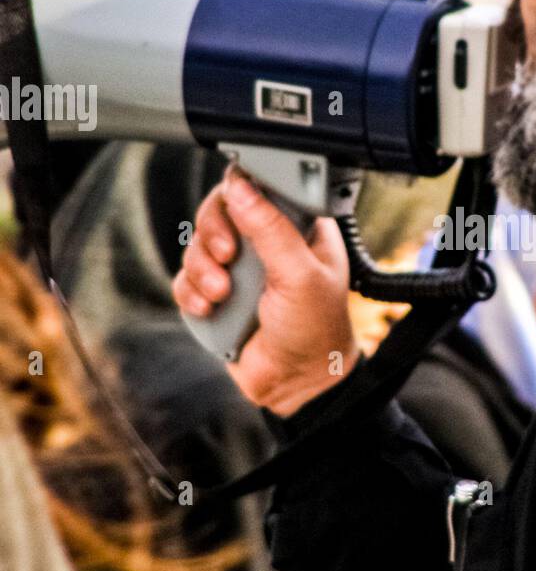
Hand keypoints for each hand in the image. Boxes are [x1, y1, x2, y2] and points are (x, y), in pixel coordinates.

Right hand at [172, 166, 360, 415]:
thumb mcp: (300, 274)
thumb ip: (271, 229)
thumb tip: (241, 188)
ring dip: (202, 269)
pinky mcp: (216, 294)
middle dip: (214, 234)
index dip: (239, 194)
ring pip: (197, 245)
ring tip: (222, 295)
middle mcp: (265, 241)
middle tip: (227, 258)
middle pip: (217, 210)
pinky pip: (186, 279)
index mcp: (296, 226)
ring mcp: (238, 268)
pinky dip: (191, 292)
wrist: (297, 383)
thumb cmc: (316, 329)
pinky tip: (211, 309)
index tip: (234, 213)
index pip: (258, 186)